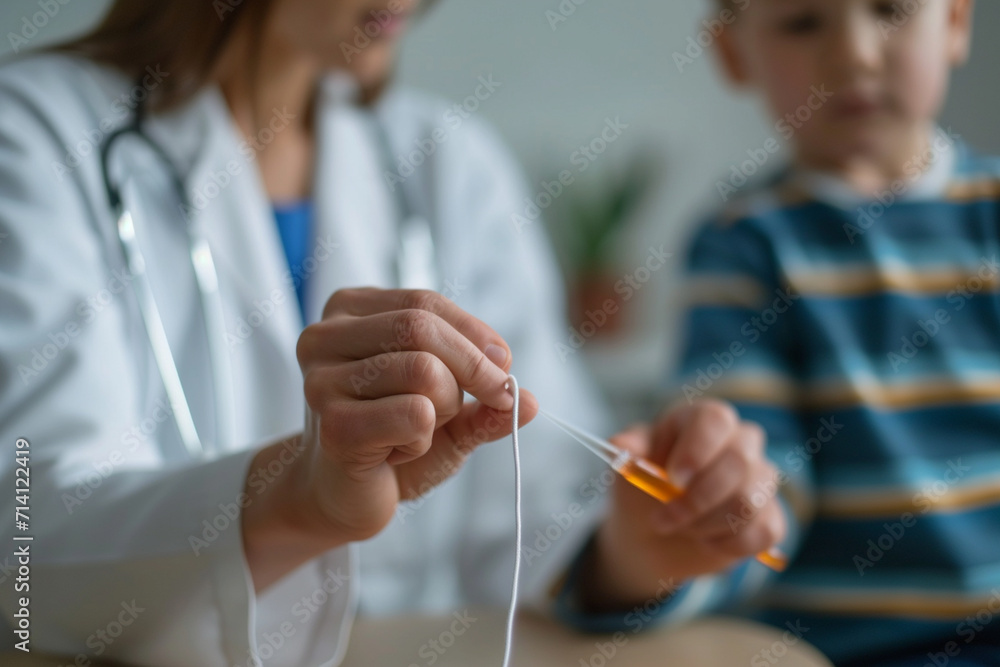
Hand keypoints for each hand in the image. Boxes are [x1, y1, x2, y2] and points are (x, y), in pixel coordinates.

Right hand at [244, 288, 536, 590]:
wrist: (344, 494)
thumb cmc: (392, 438)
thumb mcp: (450, 409)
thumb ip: (486, 398)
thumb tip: (532, 401)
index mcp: (348, 312)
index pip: (425, 304)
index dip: (475, 334)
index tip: (503, 366)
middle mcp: (324, 337)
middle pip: (421, 327)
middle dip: (472, 368)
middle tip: (492, 400)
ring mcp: (322, 381)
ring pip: (424, 371)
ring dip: (444, 410)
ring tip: (417, 431)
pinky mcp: (334, 425)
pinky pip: (415, 415)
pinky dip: (423, 440)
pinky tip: (397, 452)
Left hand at [582, 400, 785, 609]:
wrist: (650, 533)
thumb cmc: (641, 488)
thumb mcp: (628, 467)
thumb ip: (627, 451)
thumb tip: (620, 444)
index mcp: (702, 420)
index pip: (715, 419)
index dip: (697, 450)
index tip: (673, 478)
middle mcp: (739, 442)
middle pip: (739, 461)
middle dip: (696, 499)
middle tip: (663, 518)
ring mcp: (760, 478)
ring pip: (750, 500)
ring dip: (706, 524)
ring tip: (682, 528)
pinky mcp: (769, 515)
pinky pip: (764, 531)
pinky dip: (728, 544)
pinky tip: (706, 541)